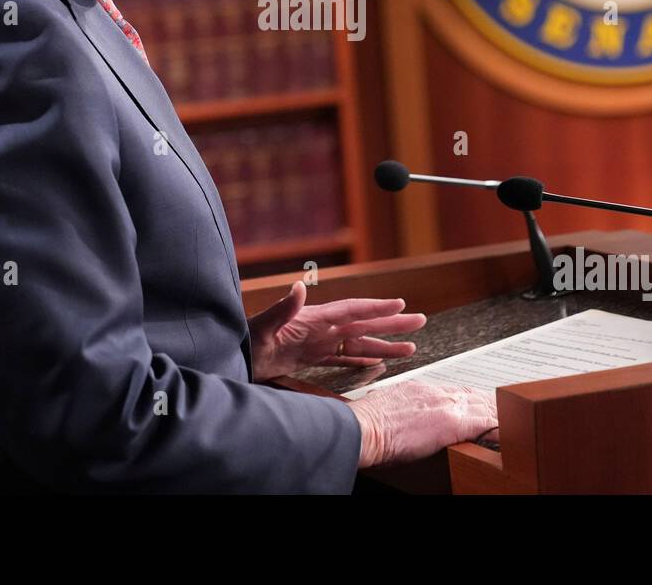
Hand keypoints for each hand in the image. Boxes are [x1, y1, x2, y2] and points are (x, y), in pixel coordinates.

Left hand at [247, 281, 425, 381]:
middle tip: (420, 321)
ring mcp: (317, 344)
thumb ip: (282, 309)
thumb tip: (299, 286)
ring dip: (384, 346)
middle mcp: (320, 329)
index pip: (352, 311)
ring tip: (411, 347)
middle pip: (364, 325)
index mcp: (314, 319)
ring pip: (359, 344)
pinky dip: (363, 362)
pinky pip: (343, 360)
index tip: (401, 303)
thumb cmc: (245, 342)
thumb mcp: (262, 326)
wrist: (231, 358)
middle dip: (392, 323)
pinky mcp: (310, 359)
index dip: (376, 308)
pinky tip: (380, 365)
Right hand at [347, 380, 498, 467]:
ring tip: (512, 420)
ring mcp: (445, 406)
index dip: (469, 398)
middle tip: (503, 409)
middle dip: (488, 402)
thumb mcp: (385, 407)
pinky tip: (509, 432)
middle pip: (471, 395)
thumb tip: (399, 418)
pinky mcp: (452, 423)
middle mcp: (435, 392)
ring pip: (482, 405)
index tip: (478, 403)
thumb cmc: (365, 425)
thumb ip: (399, 408)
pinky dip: (499, 428)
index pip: (453, 391)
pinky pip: (486, 424)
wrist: (362, 428)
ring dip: (496, 413)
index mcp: (418, 388)